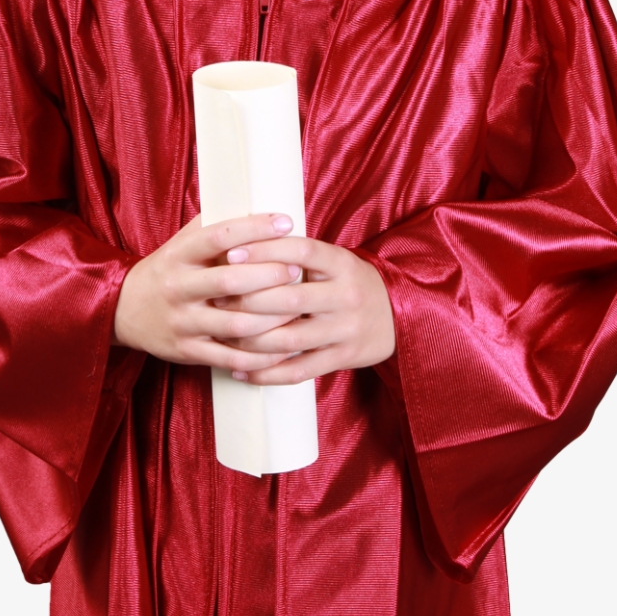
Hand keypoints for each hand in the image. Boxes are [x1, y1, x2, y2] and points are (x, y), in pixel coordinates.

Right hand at [113, 212, 303, 370]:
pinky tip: (283, 347)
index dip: (254, 228)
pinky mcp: (187, 351)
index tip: (286, 222)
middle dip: (269, 275)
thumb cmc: (168, 270)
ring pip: (236, 324)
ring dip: (273, 318)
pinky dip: (261, 356)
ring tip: (297, 308)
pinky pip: (231, 357)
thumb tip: (258, 201)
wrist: (123, 309)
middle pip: (230, 281)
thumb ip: (213, 226)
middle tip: (297, 269)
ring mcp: (183, 322)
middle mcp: (178, 288)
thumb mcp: (180, 243)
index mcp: (178, 255)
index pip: (218, 236)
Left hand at [212, 236, 395, 384]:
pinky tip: (242, 371)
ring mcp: (345, 329)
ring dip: (251, 342)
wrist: (400, 315)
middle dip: (247, 301)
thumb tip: (243, 242)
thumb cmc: (350, 283)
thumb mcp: (335, 261)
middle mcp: (346, 295)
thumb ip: (300, 255)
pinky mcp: (343, 358)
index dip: (265, 250)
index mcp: (342, 264)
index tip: (230, 253)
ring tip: (223, 338)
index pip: (301, 250)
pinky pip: (299, 370)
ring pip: (290, 339)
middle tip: (217, 299)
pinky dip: (267, 373)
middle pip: (289, 299)